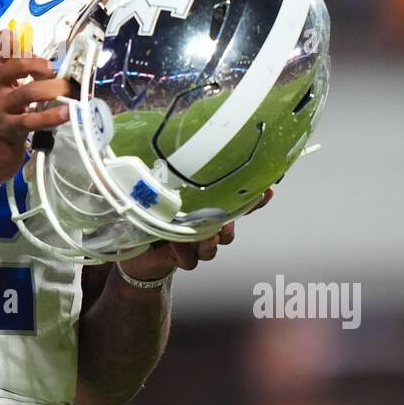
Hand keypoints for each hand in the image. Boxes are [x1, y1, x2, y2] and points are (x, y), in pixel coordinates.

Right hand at [0, 30, 72, 186]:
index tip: (34, 46)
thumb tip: (37, 56)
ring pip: (30, 91)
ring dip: (54, 88)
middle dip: (43, 65)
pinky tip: (66, 113)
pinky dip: (53, 115)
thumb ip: (9, 73)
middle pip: (18, 64)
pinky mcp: (9, 130)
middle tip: (54, 72)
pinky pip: (34, 120)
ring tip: (68, 90)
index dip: (18, 41)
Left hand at [118, 187, 274, 280]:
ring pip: (214, 247)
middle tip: (225, 221)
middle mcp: (203, 227)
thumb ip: (161, 173)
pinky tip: (176, 246)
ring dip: (211, 242)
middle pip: (229, 229)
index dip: (253, 200)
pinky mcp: (181, 259)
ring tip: (205, 236)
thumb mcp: (154, 190)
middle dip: (230, 225)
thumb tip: (159, 144)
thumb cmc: (147, 214)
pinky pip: (191, 260)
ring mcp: (194, 245)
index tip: (267, 190)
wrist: (136, 251)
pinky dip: (185, 254)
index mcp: (202, 209)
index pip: (234, 204)